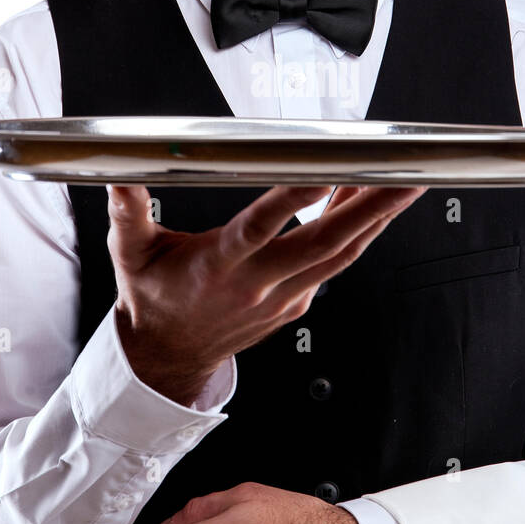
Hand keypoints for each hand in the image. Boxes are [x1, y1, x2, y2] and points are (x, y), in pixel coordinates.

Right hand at [108, 181, 424, 403]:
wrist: (168, 356)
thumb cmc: (154, 298)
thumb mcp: (130, 254)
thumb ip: (127, 212)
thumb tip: (120, 177)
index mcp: (218, 265)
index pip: (262, 226)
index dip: (295, 197)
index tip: (325, 168)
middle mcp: (257, 282)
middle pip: (323, 242)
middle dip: (368, 207)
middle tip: (403, 174)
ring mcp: (282, 296)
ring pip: (340, 255)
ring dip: (376, 218)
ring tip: (403, 181)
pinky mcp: (296, 303)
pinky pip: (335, 264)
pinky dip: (358, 233)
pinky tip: (367, 202)